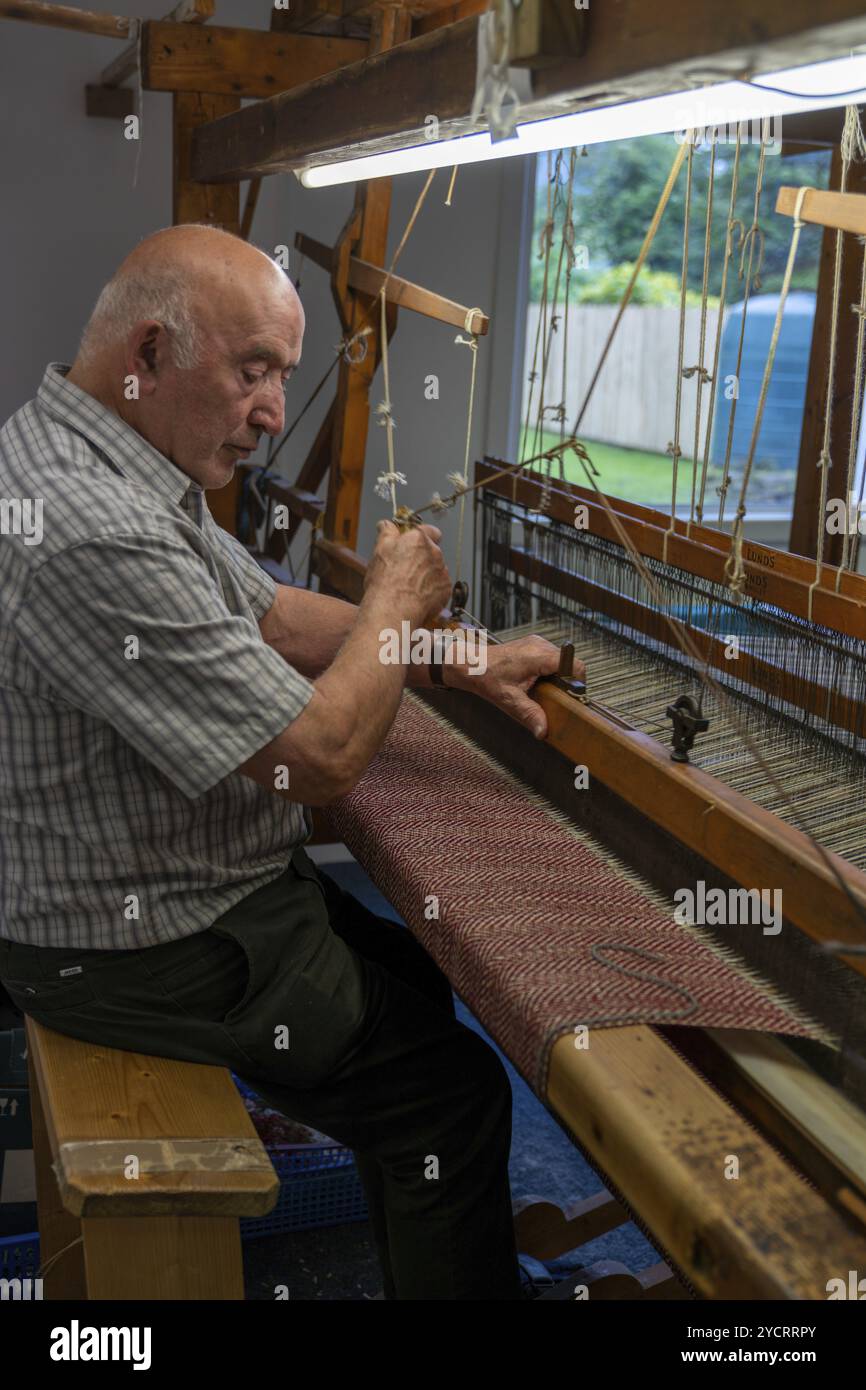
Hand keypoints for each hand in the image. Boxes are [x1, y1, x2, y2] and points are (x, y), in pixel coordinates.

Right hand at [364, 520, 451, 626]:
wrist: (393, 609)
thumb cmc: (385, 582)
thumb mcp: (379, 550)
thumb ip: (386, 533)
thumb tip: (386, 525)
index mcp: (419, 539)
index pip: (430, 530)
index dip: (421, 536)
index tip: (413, 542)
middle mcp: (435, 552)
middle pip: (432, 551)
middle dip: (422, 557)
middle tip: (405, 569)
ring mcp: (442, 571)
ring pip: (436, 569)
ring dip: (427, 574)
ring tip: (409, 586)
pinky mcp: (445, 589)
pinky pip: (440, 586)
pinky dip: (431, 590)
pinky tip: (417, 595)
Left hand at [452, 634, 583, 739]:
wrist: (470, 664)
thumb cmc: (486, 677)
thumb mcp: (509, 699)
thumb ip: (530, 714)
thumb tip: (543, 731)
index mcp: (537, 656)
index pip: (573, 664)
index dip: (578, 681)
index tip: (571, 695)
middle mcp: (539, 645)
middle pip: (569, 663)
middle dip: (566, 681)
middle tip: (555, 697)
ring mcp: (536, 642)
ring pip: (560, 660)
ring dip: (557, 676)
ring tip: (543, 690)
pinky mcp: (533, 644)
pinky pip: (550, 657)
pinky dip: (548, 670)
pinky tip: (536, 681)